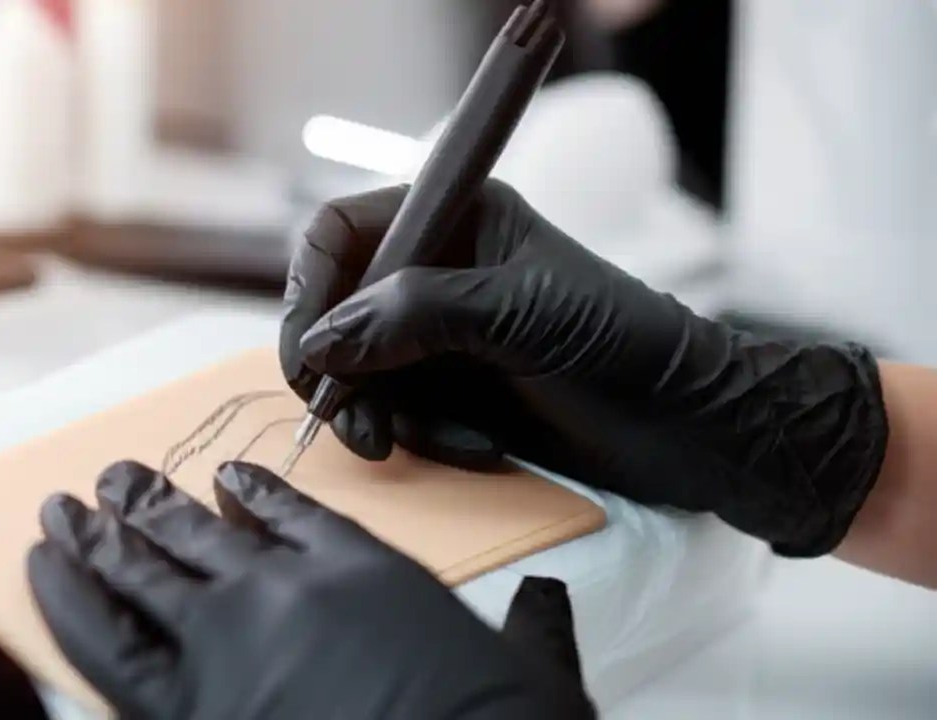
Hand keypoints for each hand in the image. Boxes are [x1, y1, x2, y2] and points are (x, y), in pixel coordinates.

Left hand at [27, 460, 595, 719]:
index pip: (289, 514)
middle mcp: (282, 593)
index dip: (248, 493)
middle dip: (146, 502)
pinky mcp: (185, 709)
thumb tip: (549, 599)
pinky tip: (39, 567)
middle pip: (195, 532)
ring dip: (93, 536)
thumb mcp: (537, 670)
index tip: (220, 477)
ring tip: (60, 510)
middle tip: (111, 477)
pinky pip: (104, 642)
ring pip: (139, 573)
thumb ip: (533, 623)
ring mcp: (225, 646)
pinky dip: (66, 599)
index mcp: (362, 572)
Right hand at [281, 182, 888, 556]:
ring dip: (379, 413)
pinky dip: (421, 435)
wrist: (688, 425)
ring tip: (415, 443)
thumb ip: (414, 316)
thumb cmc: (622, 345)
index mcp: (455, 218)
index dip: (311, 286)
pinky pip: (397, 411)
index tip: (308, 350)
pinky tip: (476, 446)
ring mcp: (440, 334)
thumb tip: (322, 344)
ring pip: (359, 370)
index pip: (341, 232)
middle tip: (350, 420)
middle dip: (338, 368)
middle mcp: (436, 270)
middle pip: (336, 308)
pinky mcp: (452, 391)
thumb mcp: (518, 315)